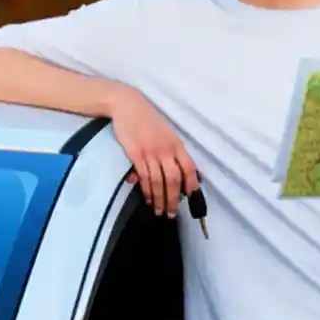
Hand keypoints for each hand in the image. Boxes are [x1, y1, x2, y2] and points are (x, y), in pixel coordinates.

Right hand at [109, 87, 199, 217]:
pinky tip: (147, 198)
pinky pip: (144, 176)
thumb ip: (173, 151)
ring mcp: (150, 152)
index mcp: (176, 144)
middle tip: (172, 214)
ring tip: (159, 211)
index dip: (192, 184)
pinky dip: (146, 190)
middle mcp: (166, 149)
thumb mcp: (167, 133)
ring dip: (159, 199)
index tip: (191, 198)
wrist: (128, 105)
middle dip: (174, 199)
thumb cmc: (148, 120)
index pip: (189, 167)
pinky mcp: (135, 154)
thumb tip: (182, 172)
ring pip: (158, 181)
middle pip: (174, 179)